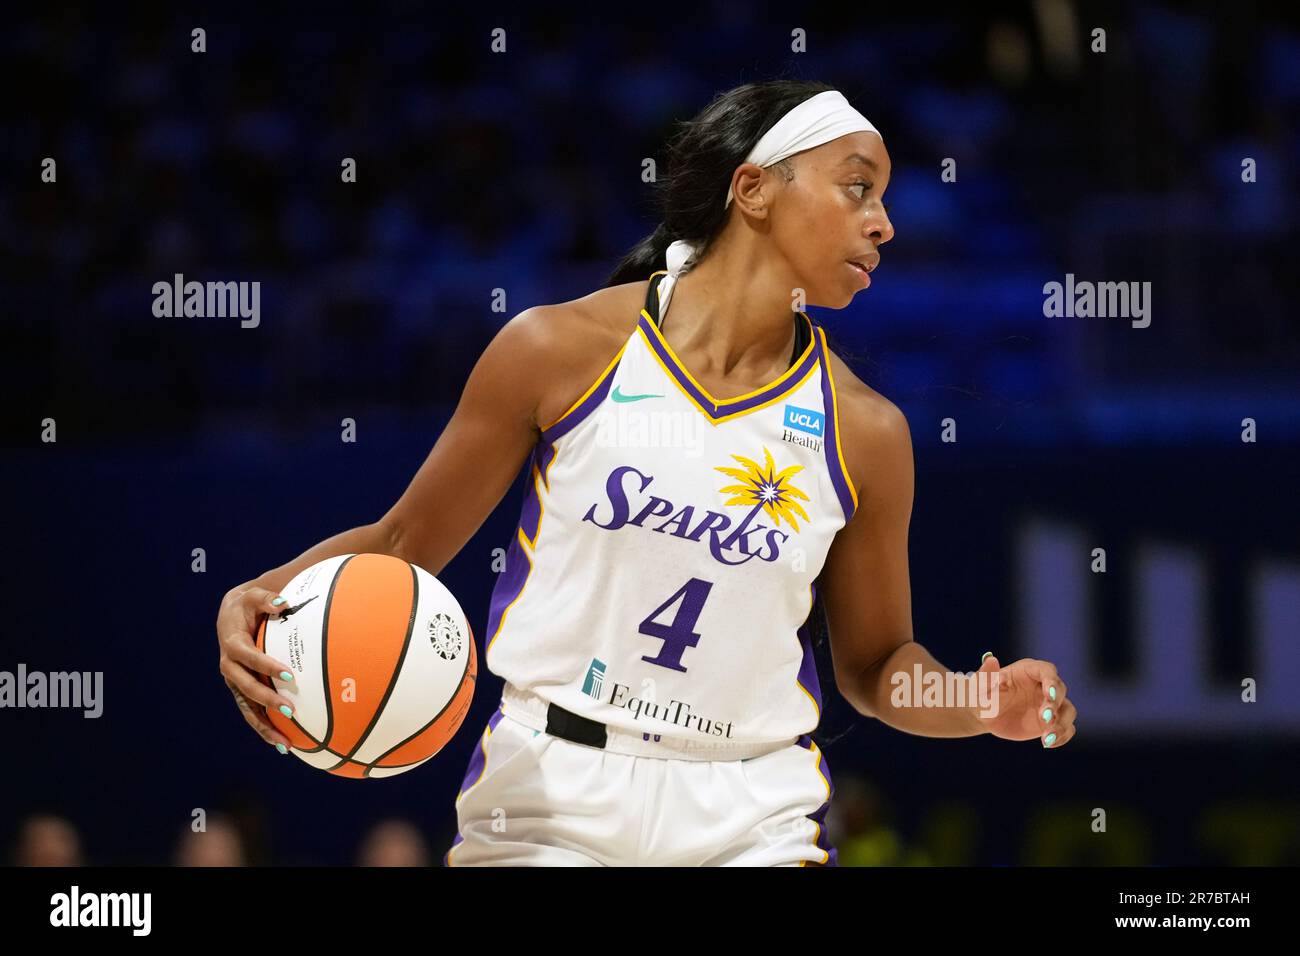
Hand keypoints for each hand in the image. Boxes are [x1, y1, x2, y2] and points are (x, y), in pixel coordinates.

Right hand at [216, 584, 296, 752]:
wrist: (231, 615)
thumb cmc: (247, 605)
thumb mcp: (254, 596)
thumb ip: (268, 599)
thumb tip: (284, 602)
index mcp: (233, 644)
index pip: (250, 657)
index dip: (267, 666)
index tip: (289, 676)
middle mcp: (229, 666)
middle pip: (246, 688)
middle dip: (267, 700)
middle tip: (291, 710)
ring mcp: (234, 681)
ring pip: (247, 708)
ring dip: (265, 726)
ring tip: (285, 744)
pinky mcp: (240, 690)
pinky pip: (251, 712)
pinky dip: (264, 728)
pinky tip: (282, 744)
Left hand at [973, 653, 1075, 748]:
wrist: (984, 715)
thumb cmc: (982, 694)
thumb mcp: (981, 685)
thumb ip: (986, 674)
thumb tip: (991, 660)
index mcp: (1029, 671)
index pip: (1047, 670)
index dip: (1051, 681)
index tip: (1049, 694)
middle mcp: (1043, 686)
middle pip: (1061, 690)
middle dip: (1055, 704)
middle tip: (1044, 717)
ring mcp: (1049, 704)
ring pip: (1068, 711)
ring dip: (1062, 724)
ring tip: (1047, 738)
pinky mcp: (1051, 722)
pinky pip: (1066, 728)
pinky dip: (1062, 736)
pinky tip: (1048, 743)